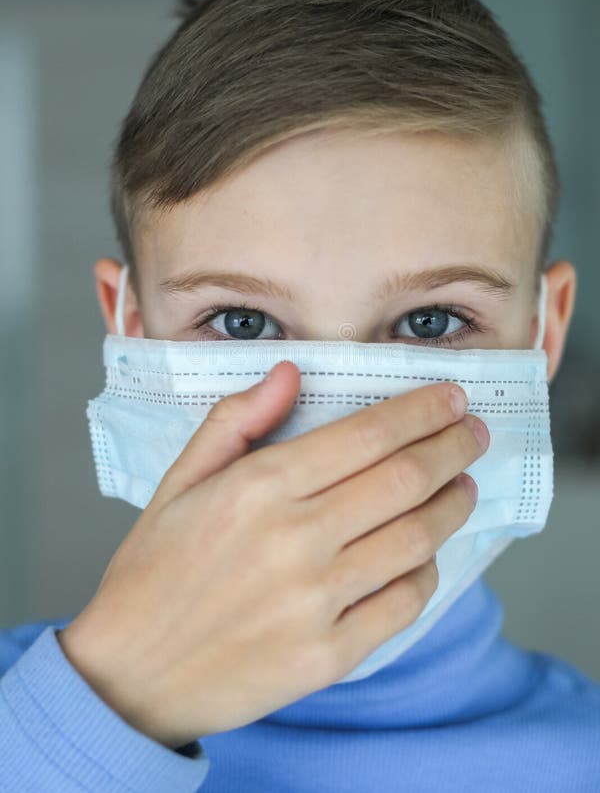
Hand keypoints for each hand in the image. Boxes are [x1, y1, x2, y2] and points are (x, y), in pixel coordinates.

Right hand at [58, 361, 487, 748]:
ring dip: (452, 504)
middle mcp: (296, 540)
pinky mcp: (330, 655)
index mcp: (259, 488)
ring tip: (464, 486)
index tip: (451, 398)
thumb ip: (236, 420)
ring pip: (417, 538)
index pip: (366, 435)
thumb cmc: (155, 570)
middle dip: (452, 447)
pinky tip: (427, 552)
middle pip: (405, 480)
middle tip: (473, 433)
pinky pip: (404, 603)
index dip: (420, 411)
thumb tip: (290, 371)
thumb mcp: (179, 480)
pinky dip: (427, 570)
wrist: (133, 673)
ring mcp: (317, 602)